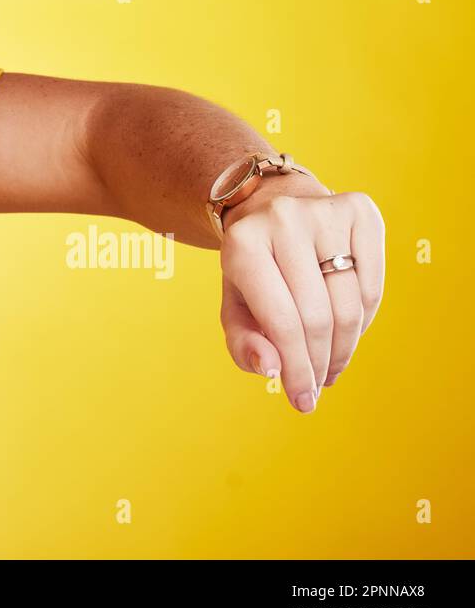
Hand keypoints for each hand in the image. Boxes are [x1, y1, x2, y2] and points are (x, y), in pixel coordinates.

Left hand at [217, 178, 384, 413]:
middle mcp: (284, 219)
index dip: (297, 370)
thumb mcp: (234, 302)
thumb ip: (243, 343)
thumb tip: (272, 369)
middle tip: (317, 384)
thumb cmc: (253, 266)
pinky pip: (373, 286)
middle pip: (318, 318)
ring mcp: (325, 211)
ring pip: (350, 306)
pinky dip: (364, 320)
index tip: (302, 401)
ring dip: (343, 349)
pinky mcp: (361, 211)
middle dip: (319, 363)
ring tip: (330, 364)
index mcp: (243, 243)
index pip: (281, 322)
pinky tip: (346, 329)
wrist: (271, 206)